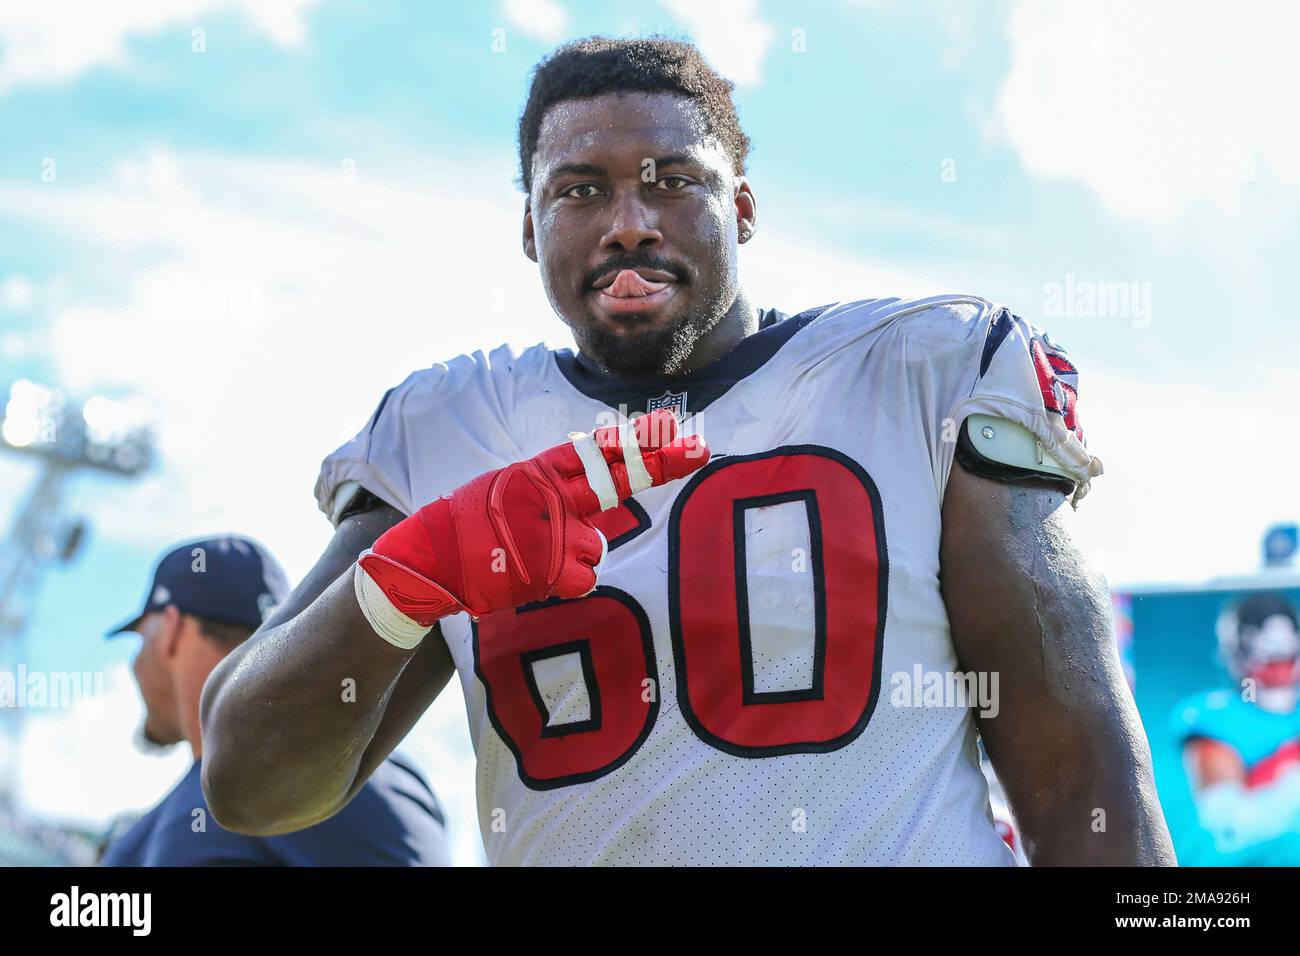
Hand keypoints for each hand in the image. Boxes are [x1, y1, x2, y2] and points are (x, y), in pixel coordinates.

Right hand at [356, 409, 707, 626]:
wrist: (428, 560)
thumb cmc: (472, 526)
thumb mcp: (511, 491)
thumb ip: (554, 490)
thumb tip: (598, 492)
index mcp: (538, 472)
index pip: (596, 451)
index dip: (636, 439)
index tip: (672, 425)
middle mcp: (548, 496)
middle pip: (616, 479)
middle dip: (661, 463)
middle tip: (701, 450)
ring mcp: (549, 532)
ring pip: (595, 546)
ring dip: (572, 557)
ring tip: (530, 559)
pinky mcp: (547, 568)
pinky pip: (582, 577)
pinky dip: (563, 582)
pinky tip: (530, 577)